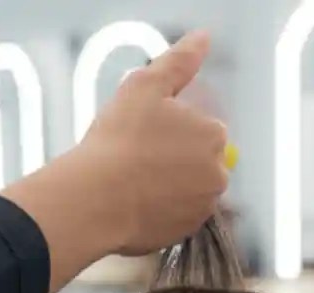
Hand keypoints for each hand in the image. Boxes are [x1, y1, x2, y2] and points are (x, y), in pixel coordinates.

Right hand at [0, 31, 226, 292]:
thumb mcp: (145, 85)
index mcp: (213, 135)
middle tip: (134, 160)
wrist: (95, 199)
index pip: (197, 128)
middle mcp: (218, 173)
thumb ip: (179, 61)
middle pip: (195, 161)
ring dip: (166, 185)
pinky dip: (159, 211)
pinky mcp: (185, 233)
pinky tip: (133, 204)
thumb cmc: (118, 139)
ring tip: (131, 182)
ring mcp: (203, 207)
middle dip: (171, 159)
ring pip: (186, 189)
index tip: (141, 136)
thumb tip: (203, 38)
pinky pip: (175, 216)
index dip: (167, 130)